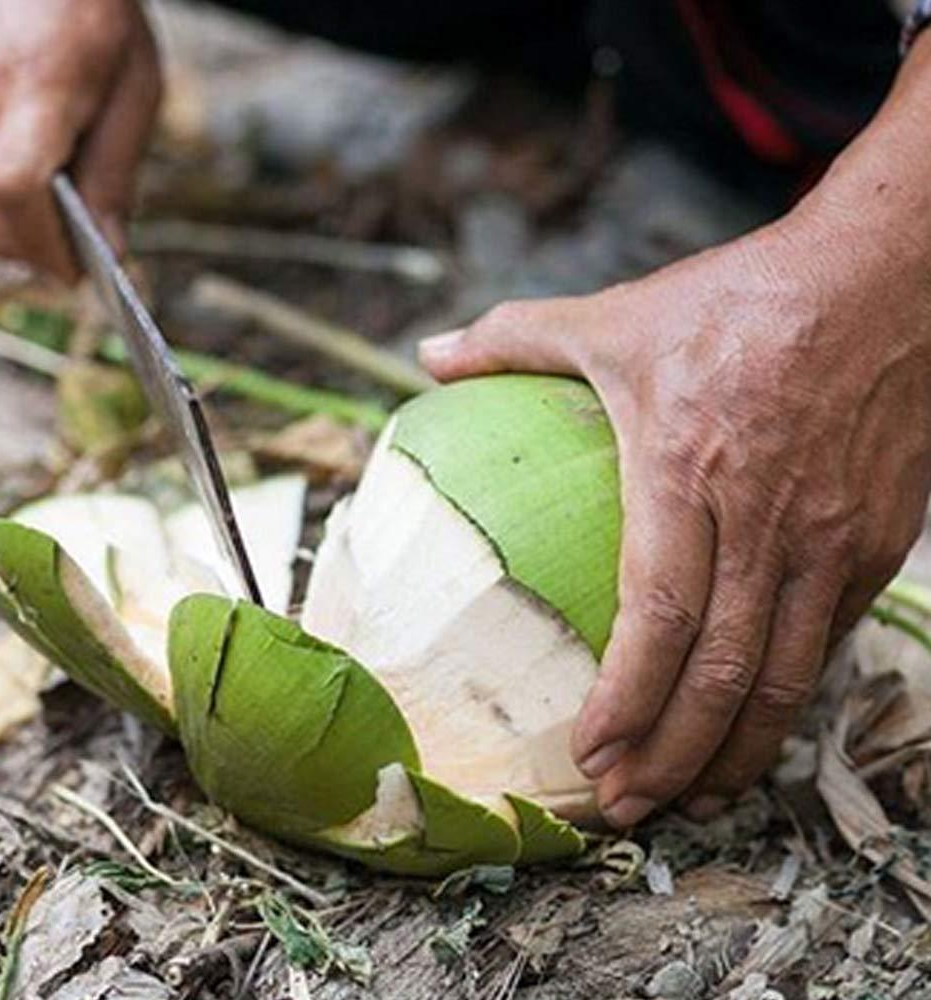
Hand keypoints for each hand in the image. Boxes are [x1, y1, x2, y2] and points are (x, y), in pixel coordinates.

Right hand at [0, 0, 160, 279]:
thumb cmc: (90, 5)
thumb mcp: (134, 85)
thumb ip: (116, 172)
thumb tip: (110, 246)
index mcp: (30, 90)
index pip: (16, 197)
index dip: (44, 249)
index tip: (74, 272)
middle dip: (33, 242)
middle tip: (71, 241)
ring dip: (3, 204)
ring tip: (42, 165)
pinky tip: (5, 143)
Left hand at [420, 198, 930, 826]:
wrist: (882, 279)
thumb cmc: (740, 300)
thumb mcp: (616, 315)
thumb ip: (514, 338)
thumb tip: (427, 356)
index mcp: (688, 470)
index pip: (660, 616)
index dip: (626, 699)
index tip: (588, 753)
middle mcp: (767, 520)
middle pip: (722, 674)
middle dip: (670, 758)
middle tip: (624, 807)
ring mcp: (832, 540)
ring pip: (785, 680)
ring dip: (732, 754)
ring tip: (686, 800)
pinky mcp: (877, 543)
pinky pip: (827, 646)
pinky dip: (785, 703)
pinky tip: (750, 731)